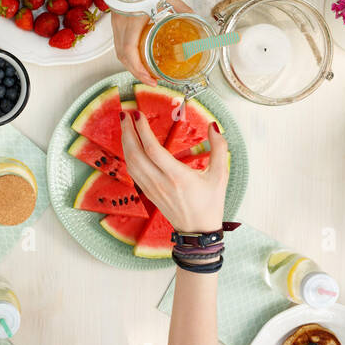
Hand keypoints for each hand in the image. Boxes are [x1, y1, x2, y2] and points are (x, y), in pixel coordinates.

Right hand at [111, 0, 190, 83]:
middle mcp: (120, 24)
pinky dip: (128, 55)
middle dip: (136, 72)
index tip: (151, 78)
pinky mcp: (116, 21)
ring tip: (146, 73)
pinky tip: (139, 57)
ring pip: (119, 52)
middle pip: (122, 56)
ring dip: (131, 65)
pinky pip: (119, 44)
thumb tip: (197, 19)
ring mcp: (116, 23)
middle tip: (152, 80)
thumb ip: (182, 9)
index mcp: (132, 21)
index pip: (129, 51)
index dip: (139, 69)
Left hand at [120, 108, 228, 232]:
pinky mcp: (147, 192)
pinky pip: (133, 171)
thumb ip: (219, 148)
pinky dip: (128, 155)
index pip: (153, 150)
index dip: (142, 130)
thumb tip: (213, 126)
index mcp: (177, 177)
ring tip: (125, 124)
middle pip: (135, 154)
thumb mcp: (220, 175)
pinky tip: (129, 144)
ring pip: (130, 163)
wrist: (197, 231)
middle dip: (127, 131)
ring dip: (125, 142)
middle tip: (124, 113)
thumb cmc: (210, 203)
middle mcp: (160, 182)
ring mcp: (151, 188)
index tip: (138, 114)